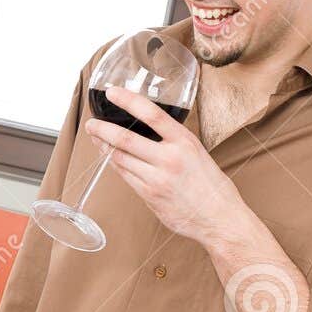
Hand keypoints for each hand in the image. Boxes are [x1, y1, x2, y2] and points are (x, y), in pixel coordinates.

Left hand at [83, 86, 247, 245]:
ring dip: (103, 147)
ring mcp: (157, 179)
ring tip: (96, 138)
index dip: (128, 100)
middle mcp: (170, 158)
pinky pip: (125, 176)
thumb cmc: (211, 185)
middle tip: (91, 123)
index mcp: (185, 141)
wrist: (220, 219)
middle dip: (102, 129)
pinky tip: (109, 158)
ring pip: (120, 158)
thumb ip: (174, 140)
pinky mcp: (149, 196)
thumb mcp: (198, 152)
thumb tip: (149, 128)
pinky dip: (114, 164)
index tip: (112, 92)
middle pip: (125, 138)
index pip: (152, 114)